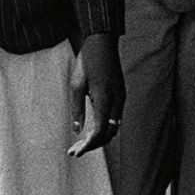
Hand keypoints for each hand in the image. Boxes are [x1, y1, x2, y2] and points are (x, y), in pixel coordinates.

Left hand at [67, 32, 123, 157]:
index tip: (75, 152)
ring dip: (98, 138)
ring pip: (114, 127)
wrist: (103, 41)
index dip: (88, 145)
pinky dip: (104, 128)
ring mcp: (121, 97)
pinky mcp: (120, 94)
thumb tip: (77, 130)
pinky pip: (115, 118)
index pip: (100, 132)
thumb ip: (77, 109)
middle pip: (109, 133)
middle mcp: (117, 101)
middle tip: (74, 151)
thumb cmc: (87, 61)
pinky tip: (90, 129)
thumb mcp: (76, 84)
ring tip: (80, 143)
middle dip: (92, 145)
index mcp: (105, 99)